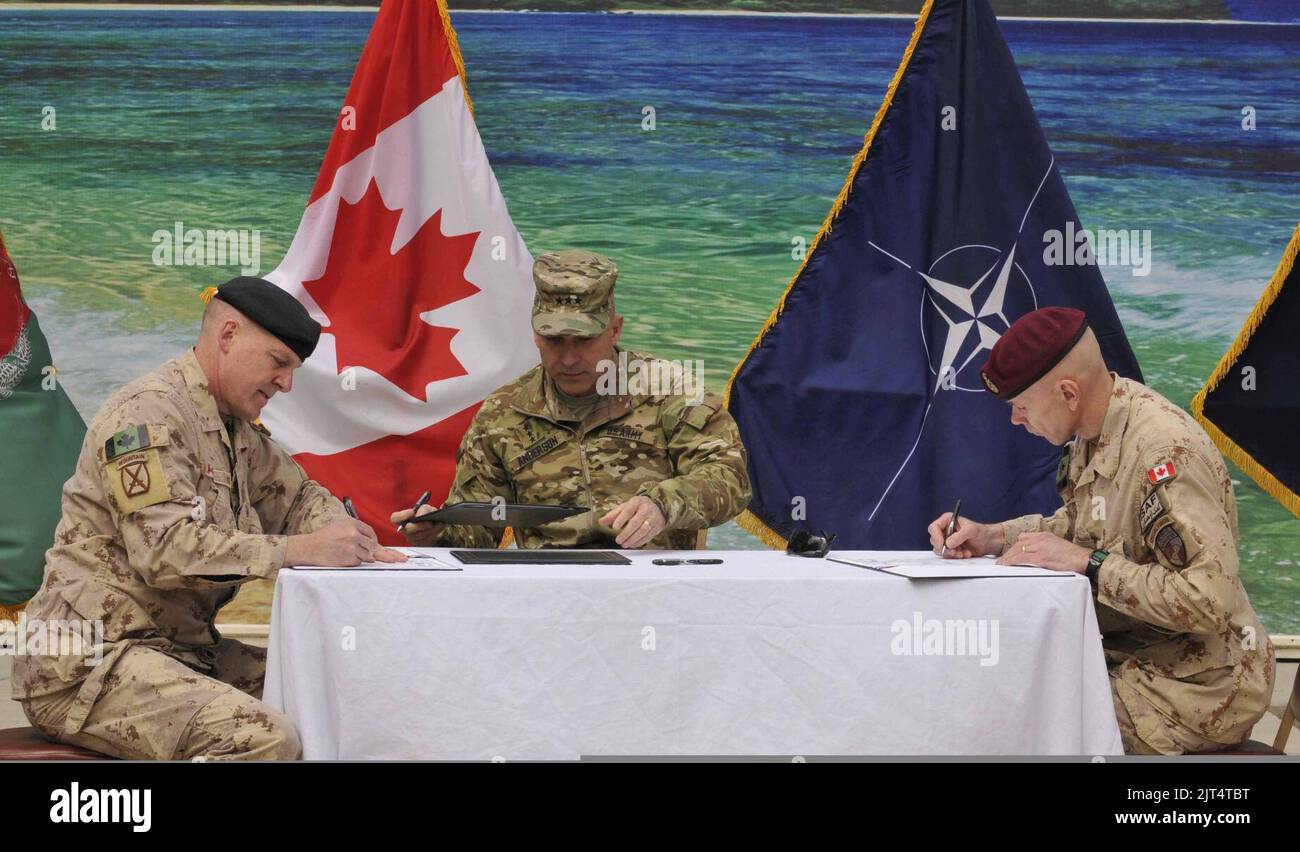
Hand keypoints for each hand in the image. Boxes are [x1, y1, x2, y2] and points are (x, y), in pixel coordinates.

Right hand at [287, 517, 407, 566]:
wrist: (309, 548)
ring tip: (345, 554)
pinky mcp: (349, 558)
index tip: (382, 548)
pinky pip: (358, 562)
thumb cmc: (324, 538)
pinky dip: (354, 562)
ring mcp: (352, 547)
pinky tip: (342, 558)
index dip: (374, 541)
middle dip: (381, 553)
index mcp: (352, 524)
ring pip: (367, 555)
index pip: (371, 533)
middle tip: (401, 559)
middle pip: (373, 545)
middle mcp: (354, 534)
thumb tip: (373, 544)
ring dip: (361, 557)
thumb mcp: (340, 527)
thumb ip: (356, 532)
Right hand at [391, 504, 445, 546]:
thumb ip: (423, 510)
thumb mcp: (427, 509)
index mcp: (404, 518)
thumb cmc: (429, 515)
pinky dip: (434, 535)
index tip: (412, 512)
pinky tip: (439, 530)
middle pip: (408, 529)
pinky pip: (426, 541)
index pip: (395, 518)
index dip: (402, 516)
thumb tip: (420, 516)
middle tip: (429, 523)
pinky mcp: (421, 544)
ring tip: (438, 524)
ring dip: (430, 530)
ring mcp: (412, 538)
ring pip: (418, 536)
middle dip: (420, 526)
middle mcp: (405, 530)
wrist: (438, 524)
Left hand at [599, 496, 666, 548]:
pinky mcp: (657, 527)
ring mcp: (653, 518)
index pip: (628, 510)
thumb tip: (601, 522)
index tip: (614, 527)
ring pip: (643, 531)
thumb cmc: (638, 507)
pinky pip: (648, 536)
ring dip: (632, 539)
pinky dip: (639, 542)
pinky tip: (632, 544)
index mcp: (637, 502)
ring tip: (624, 544)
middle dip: (626, 533)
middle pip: (636, 522)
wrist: (657, 507)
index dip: (621, 519)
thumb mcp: (625, 507)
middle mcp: (646, 509)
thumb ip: (613, 515)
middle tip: (618, 540)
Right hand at [927, 513, 1002, 557]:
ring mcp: (947, 540)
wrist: (987, 541)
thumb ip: (959, 536)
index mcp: (947, 520)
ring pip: (940, 550)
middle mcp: (945, 530)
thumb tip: (948, 543)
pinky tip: (965, 553)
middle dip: (945, 548)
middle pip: (934, 541)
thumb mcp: (971, 531)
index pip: (934, 528)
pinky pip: (947, 555)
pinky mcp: (950, 549)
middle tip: (955, 551)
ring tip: (963, 553)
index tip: (942, 545)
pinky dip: (956, 556)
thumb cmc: (980, 532)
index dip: (936, 537)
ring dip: (952, 554)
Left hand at [996, 531, 1089, 572]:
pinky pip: (1021, 558)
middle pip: (1018, 544)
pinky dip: (1011, 562)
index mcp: (1044, 535)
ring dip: (1007, 558)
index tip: (1010, 553)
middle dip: (1009, 553)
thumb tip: (1034, 554)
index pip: (1023, 537)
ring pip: (1017, 551)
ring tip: (1001, 565)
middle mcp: (1040, 539)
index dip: (1015, 546)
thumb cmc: (1072, 555)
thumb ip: (1044, 546)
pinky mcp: (1041, 558)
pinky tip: (1006, 565)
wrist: (1083, 559)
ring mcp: (1040, 548)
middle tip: (1002, 561)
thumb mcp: (1056, 545)